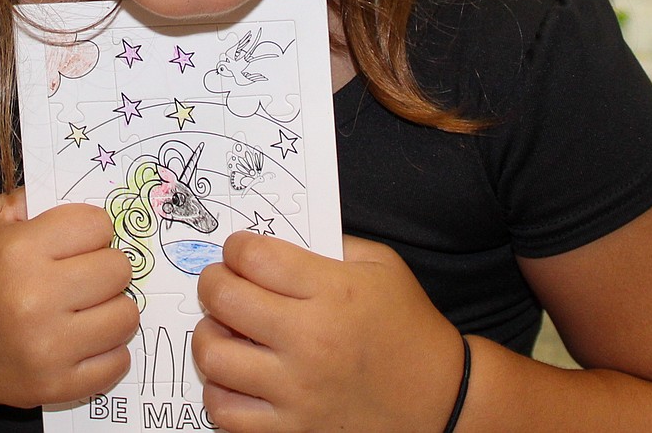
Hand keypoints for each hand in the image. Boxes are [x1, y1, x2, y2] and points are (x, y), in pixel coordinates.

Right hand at [0, 190, 138, 410]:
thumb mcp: (0, 223)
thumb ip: (39, 195)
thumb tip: (93, 186)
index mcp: (21, 251)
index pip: (98, 225)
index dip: (95, 231)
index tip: (82, 242)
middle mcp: (33, 299)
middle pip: (119, 269)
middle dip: (108, 269)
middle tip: (88, 277)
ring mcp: (46, 348)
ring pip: (126, 315)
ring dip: (113, 309)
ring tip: (90, 308)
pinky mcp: (56, 385)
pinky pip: (118, 361)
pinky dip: (109, 351)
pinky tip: (86, 341)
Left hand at [193, 231, 464, 431]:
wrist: (442, 401)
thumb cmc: (408, 326)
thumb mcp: (381, 265)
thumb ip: (330, 243)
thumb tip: (274, 238)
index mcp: (333, 292)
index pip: (253, 257)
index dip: (236, 247)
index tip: (238, 251)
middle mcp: (310, 341)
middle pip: (224, 299)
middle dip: (213, 282)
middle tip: (221, 283)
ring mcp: (298, 392)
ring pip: (214, 357)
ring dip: (209, 336)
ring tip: (225, 329)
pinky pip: (225, 413)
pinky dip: (219, 391)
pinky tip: (235, 376)